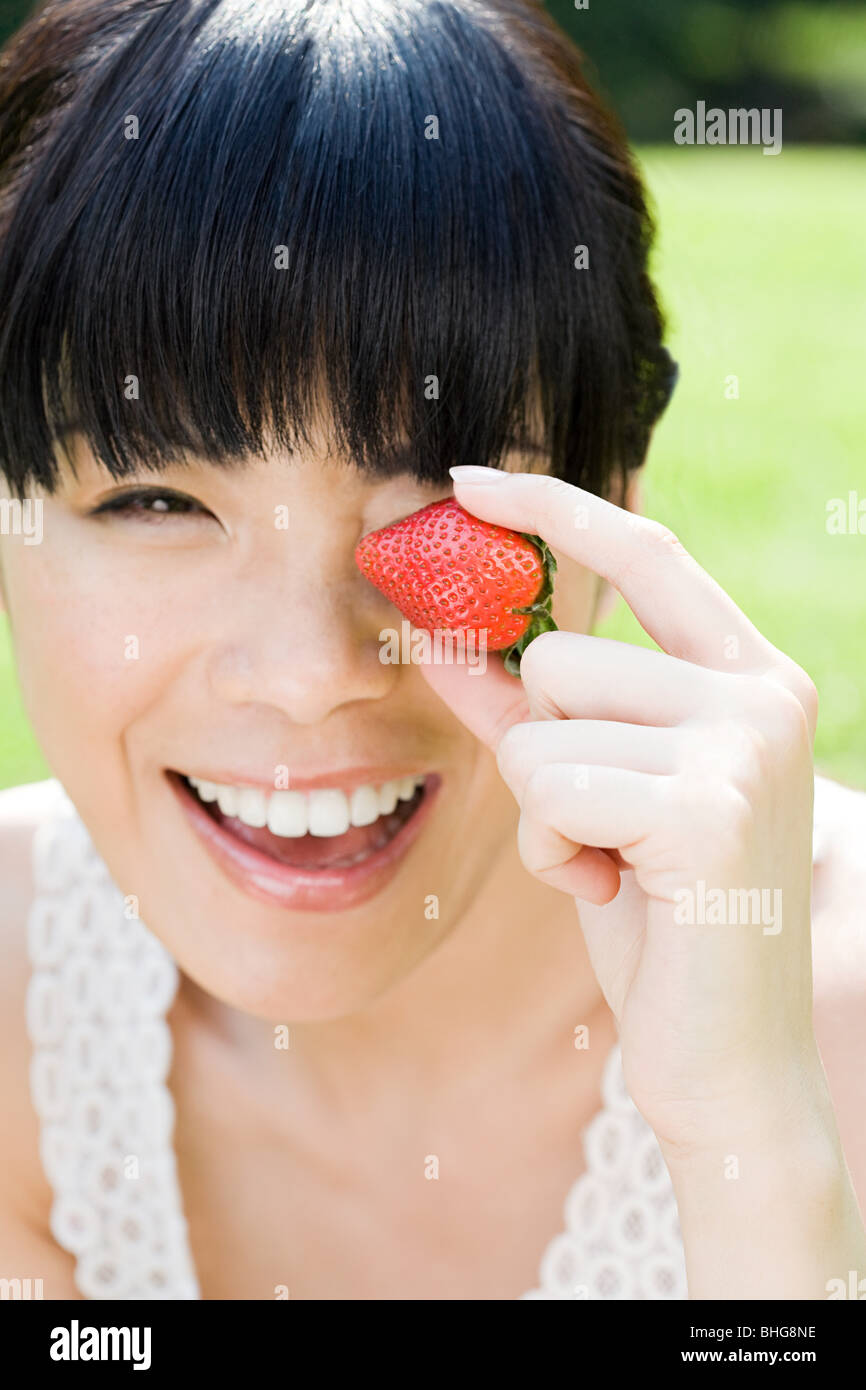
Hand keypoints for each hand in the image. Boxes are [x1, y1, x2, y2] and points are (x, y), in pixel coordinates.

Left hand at [421, 467, 823, 1156]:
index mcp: (749, 677)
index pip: (647, 552)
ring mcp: (746, 746)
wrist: (728, 1058)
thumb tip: (437, 633)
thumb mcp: (588, 794)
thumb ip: (523, 711)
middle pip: (562, 656)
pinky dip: (551, 850)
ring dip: (544, 809)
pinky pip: (551, 785)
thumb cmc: (657, 917)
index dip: (554, 507)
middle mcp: (763, 694)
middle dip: (542, 749)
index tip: (466, 478)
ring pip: (545, 723)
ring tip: (607, 864)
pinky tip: (609, 894)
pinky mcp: (710, 808)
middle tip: (596, 828)